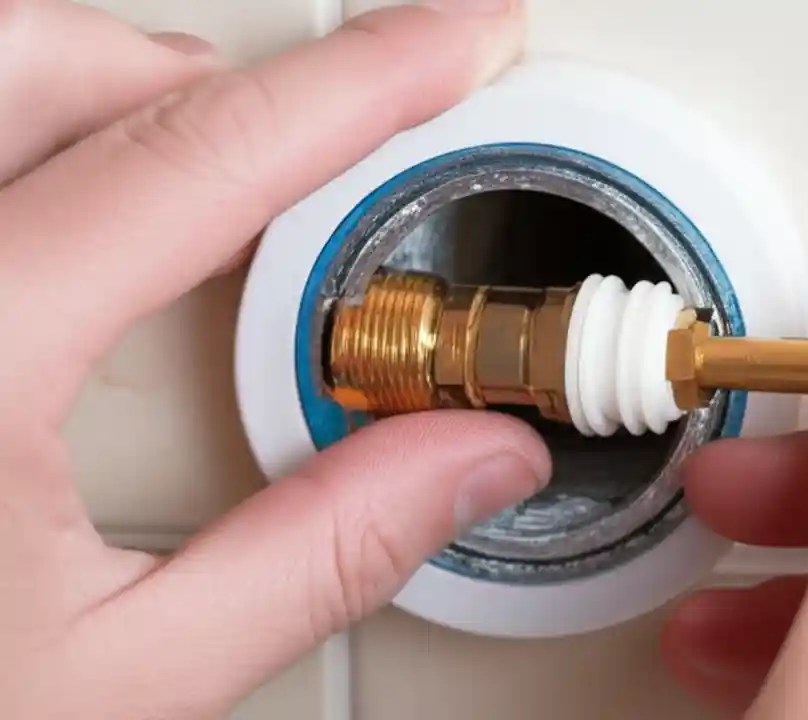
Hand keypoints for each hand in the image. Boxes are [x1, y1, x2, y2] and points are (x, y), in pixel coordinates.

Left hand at [0, 2, 548, 716]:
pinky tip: (35, 207)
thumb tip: (470, 460)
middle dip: (203, 77)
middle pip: (40, 56)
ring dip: (84, 82)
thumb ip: (321, 553)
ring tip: (172, 167)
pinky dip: (0, 131)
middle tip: (306, 142)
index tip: (456, 39)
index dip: (362, 83)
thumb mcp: (120, 689)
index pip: (199, 159)